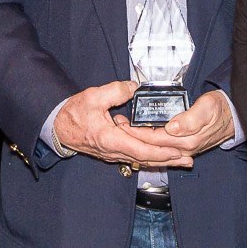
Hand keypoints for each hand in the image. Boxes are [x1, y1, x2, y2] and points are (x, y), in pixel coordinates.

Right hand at [51, 81, 196, 168]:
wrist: (58, 127)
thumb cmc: (73, 113)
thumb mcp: (93, 96)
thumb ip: (115, 91)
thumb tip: (133, 86)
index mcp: (110, 139)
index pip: (141, 150)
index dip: (161, 152)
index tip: (177, 151)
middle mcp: (113, 150)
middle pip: (145, 159)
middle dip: (168, 160)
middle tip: (188, 160)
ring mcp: (113, 154)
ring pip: (141, 160)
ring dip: (162, 161)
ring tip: (181, 160)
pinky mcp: (112, 152)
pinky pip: (135, 157)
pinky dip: (150, 158)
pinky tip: (160, 156)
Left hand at [125, 90, 234, 158]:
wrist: (233, 118)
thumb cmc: (220, 110)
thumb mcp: (208, 108)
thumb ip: (191, 118)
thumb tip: (173, 128)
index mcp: (186, 139)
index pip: (154, 138)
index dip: (137, 131)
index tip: (123, 123)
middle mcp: (183, 148)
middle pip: (151, 146)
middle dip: (132, 136)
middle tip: (118, 124)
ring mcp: (183, 150)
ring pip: (155, 150)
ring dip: (138, 142)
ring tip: (124, 131)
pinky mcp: (183, 148)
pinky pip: (162, 150)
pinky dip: (149, 147)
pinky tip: (139, 143)